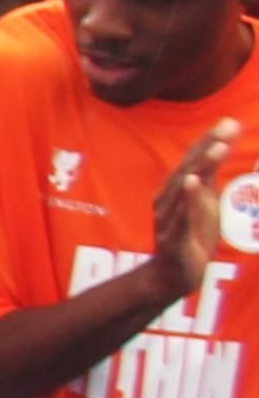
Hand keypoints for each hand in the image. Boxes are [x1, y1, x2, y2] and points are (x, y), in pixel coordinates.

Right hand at [147, 123, 240, 305]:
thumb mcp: (204, 203)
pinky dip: (184, 197)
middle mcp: (168, 198)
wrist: (173, 274)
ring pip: (183, 186)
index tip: (231, 122)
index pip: (195, 159)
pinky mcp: (172, 236)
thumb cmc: (190, 236)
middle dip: (209, 145)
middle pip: (189, 166)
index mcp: (177, 189)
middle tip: (228, 127)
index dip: (211, 139)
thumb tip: (220, 149)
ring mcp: (168, 216)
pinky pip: (178, 214)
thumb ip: (208, 180)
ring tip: (218, 147)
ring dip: (201, 165)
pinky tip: (191, 181)